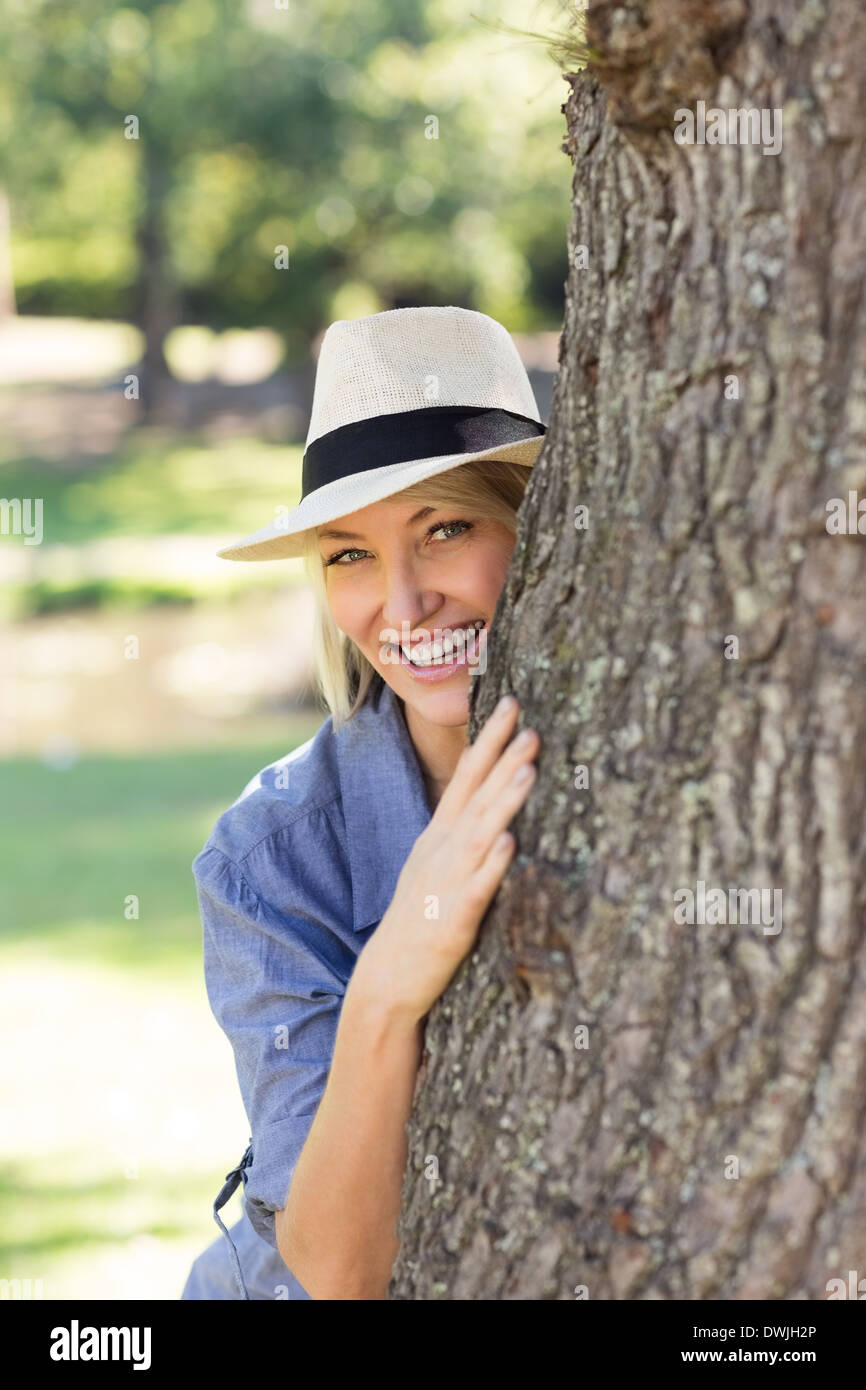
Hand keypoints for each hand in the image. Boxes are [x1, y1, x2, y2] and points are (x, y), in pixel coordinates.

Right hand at [350, 695, 539, 1023]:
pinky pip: (477, 889)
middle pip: (476, 796)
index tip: (512, 705)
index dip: (488, 741)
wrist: (387, 979)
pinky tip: (510, 843)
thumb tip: (495, 807)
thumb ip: (461, 835)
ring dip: (504, 801)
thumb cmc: (418, 922)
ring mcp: (447, 883)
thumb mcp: (435, 867)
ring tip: (529, 769)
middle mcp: (443, 852)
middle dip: (502, 757)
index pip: (466, 778)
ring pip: (481, 833)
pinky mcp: (454, 921)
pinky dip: (493, 865)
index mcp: (439, 838)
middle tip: (529, 720)